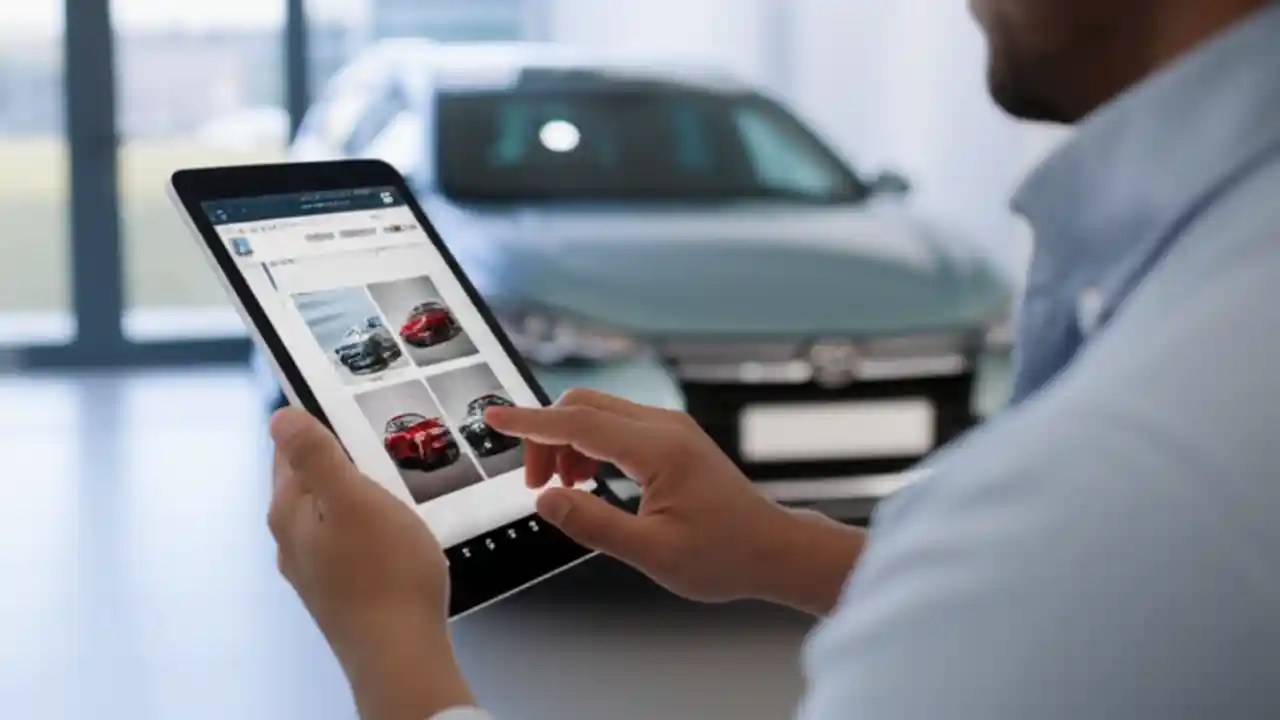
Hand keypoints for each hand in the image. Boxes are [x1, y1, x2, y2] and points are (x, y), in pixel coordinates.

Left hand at [268, 408, 473, 719]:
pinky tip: (392, 534)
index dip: (318, 426)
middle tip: (380, 445)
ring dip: (354, 496)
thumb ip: (316, 454)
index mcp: (289, 510)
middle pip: (308, 482)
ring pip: (328, 514)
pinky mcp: (338, 592)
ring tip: (393, 486)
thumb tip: (279, 417)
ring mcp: (313, 570)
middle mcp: (292, 540)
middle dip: (337, 461)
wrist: (400, 654)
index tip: (355, 414)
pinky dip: (365, 529)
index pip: (289, 449)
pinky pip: (346, 543)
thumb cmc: (384, 572)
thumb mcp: (354, 498)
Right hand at [486, 389, 864, 614]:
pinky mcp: (671, 438)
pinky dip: (590, 445)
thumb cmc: (723, 556)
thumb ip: (593, 524)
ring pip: (597, 413)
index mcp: (658, 450)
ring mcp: (670, 428)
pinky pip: (616, 425)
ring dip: (568, 443)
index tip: (492, 417)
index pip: (578, 422)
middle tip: (537, 489)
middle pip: (583, 407)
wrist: (772, 549)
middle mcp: (664, 427)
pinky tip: (590, 482)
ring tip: (566, 491)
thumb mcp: (651, 553)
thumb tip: (546, 500)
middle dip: (547, 439)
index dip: (530, 422)